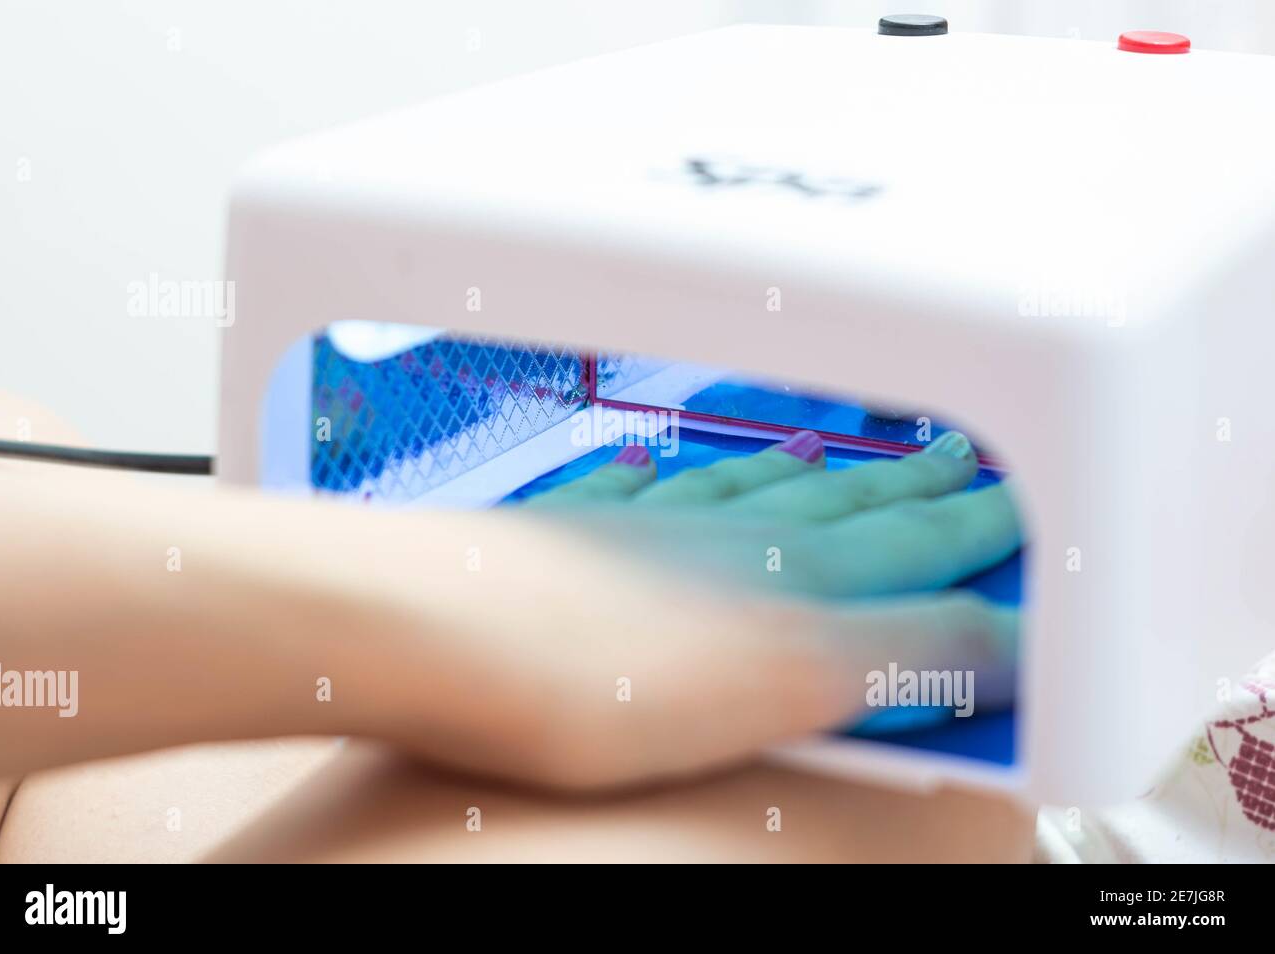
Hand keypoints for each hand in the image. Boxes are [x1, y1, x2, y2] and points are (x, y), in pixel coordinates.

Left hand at [366, 430, 1021, 788]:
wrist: (425, 632)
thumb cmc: (587, 676)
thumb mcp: (783, 685)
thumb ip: (898, 658)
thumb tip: (996, 639)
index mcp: (788, 573)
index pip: (911, 543)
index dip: (975, 528)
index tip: (1023, 506)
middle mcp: (724, 536)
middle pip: (841, 506)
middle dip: (910, 486)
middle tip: (957, 460)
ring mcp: (643, 533)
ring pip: (748, 492)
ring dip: (806, 475)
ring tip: (838, 452)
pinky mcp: (568, 545)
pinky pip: (631, 495)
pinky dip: (660, 478)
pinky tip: (655, 466)